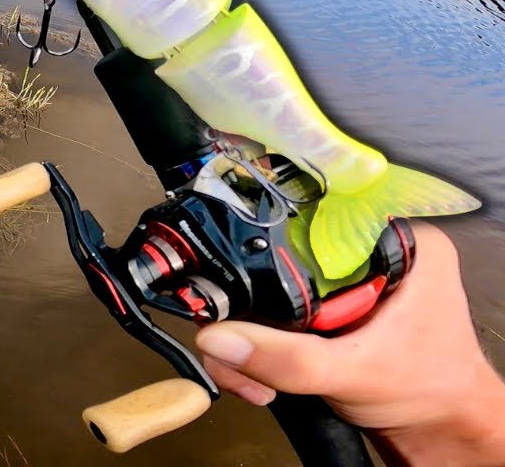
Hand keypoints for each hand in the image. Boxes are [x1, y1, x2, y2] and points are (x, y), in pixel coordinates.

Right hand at [195, 222, 504, 465]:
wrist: (439, 434)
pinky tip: (264, 375)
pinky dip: (266, 341)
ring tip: (256, 375)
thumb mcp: (353, 372)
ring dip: (254, 332)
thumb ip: (287, 358)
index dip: (275, 247)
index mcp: (404, 242)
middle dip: (256, 305)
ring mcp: (355, 282)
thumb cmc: (430, 394)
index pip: (320, 221)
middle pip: (289, 255)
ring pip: (279, 286)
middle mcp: (378, 252)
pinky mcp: (337, 308)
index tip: (242, 286)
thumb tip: (216, 336)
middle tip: (241, 343)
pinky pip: (285, 309)